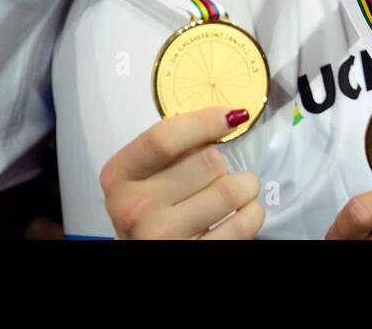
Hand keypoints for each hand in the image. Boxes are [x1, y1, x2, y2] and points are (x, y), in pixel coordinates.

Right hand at [99, 107, 263, 239]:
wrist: (148, 253)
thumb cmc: (149, 211)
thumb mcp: (143, 175)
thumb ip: (173, 147)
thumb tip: (229, 117)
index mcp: (119, 177)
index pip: (164, 139)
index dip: (204, 122)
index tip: (231, 116)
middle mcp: (135, 208)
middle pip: (207, 160)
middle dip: (222, 163)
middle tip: (212, 177)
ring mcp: (163, 236)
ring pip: (231, 189)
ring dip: (245, 186)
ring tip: (233, 194)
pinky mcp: (197, 255)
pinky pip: (244, 221)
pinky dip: (253, 212)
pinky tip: (240, 213)